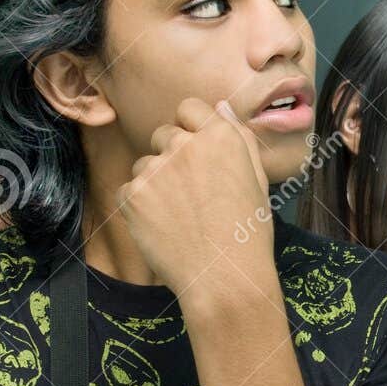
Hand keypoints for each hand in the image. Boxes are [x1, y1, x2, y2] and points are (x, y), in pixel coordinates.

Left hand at [118, 98, 274, 306]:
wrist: (223, 278)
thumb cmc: (248, 233)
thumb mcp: (257, 180)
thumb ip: (239, 138)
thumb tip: (220, 107)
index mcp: (220, 137)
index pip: (189, 108)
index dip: (192, 129)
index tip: (197, 155)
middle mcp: (185, 144)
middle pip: (164, 134)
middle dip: (172, 156)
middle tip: (190, 194)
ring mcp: (155, 168)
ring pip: (145, 164)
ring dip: (155, 182)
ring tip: (179, 216)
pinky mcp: (132, 194)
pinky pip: (129, 190)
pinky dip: (140, 207)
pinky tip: (163, 228)